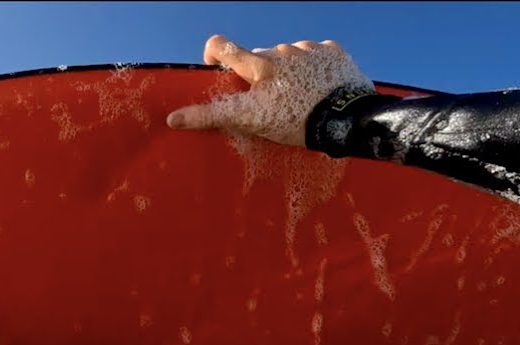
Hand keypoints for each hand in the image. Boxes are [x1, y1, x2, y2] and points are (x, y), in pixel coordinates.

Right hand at [166, 35, 373, 147]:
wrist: (346, 120)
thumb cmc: (296, 121)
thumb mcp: (250, 120)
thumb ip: (213, 115)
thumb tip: (173, 119)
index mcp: (259, 65)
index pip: (224, 47)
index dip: (214, 52)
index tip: (215, 63)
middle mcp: (282, 51)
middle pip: (260, 56)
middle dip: (260, 74)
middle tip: (269, 99)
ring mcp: (309, 49)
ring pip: (290, 55)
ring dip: (289, 71)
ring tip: (299, 96)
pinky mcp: (333, 51)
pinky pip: (317, 54)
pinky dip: (315, 68)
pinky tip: (320, 87)